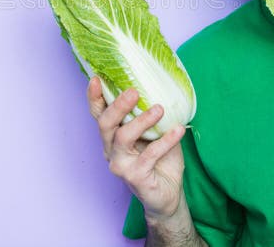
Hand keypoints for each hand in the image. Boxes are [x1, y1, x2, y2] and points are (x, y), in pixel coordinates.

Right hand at [87, 76, 186, 220]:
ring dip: (141, 121)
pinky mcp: (135, 177)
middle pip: (105, 124)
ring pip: (123, 138)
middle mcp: (111, 150)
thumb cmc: (160, 160)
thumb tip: (158, 87)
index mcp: (112, 136)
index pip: (98, 114)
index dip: (95, 97)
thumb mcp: (154, 133)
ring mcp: (120, 165)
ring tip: (159, 109)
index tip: (96, 79)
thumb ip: (149, 115)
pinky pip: (149, 156)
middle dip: (117, 106)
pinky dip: (165, 141)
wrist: (168, 194)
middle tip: (133, 92)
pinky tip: (178, 130)